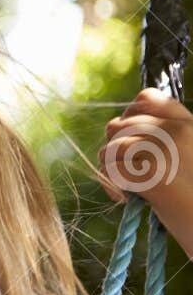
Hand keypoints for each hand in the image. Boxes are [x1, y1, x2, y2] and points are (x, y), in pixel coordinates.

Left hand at [100, 86, 192, 250]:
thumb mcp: (188, 153)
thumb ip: (164, 137)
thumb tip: (119, 127)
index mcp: (187, 122)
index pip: (145, 98)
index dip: (129, 116)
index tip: (133, 138)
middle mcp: (174, 130)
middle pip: (117, 126)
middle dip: (116, 151)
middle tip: (131, 172)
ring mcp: (162, 149)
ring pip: (109, 148)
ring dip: (112, 169)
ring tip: (131, 186)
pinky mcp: (149, 172)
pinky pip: (109, 168)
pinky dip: (112, 185)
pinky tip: (128, 196)